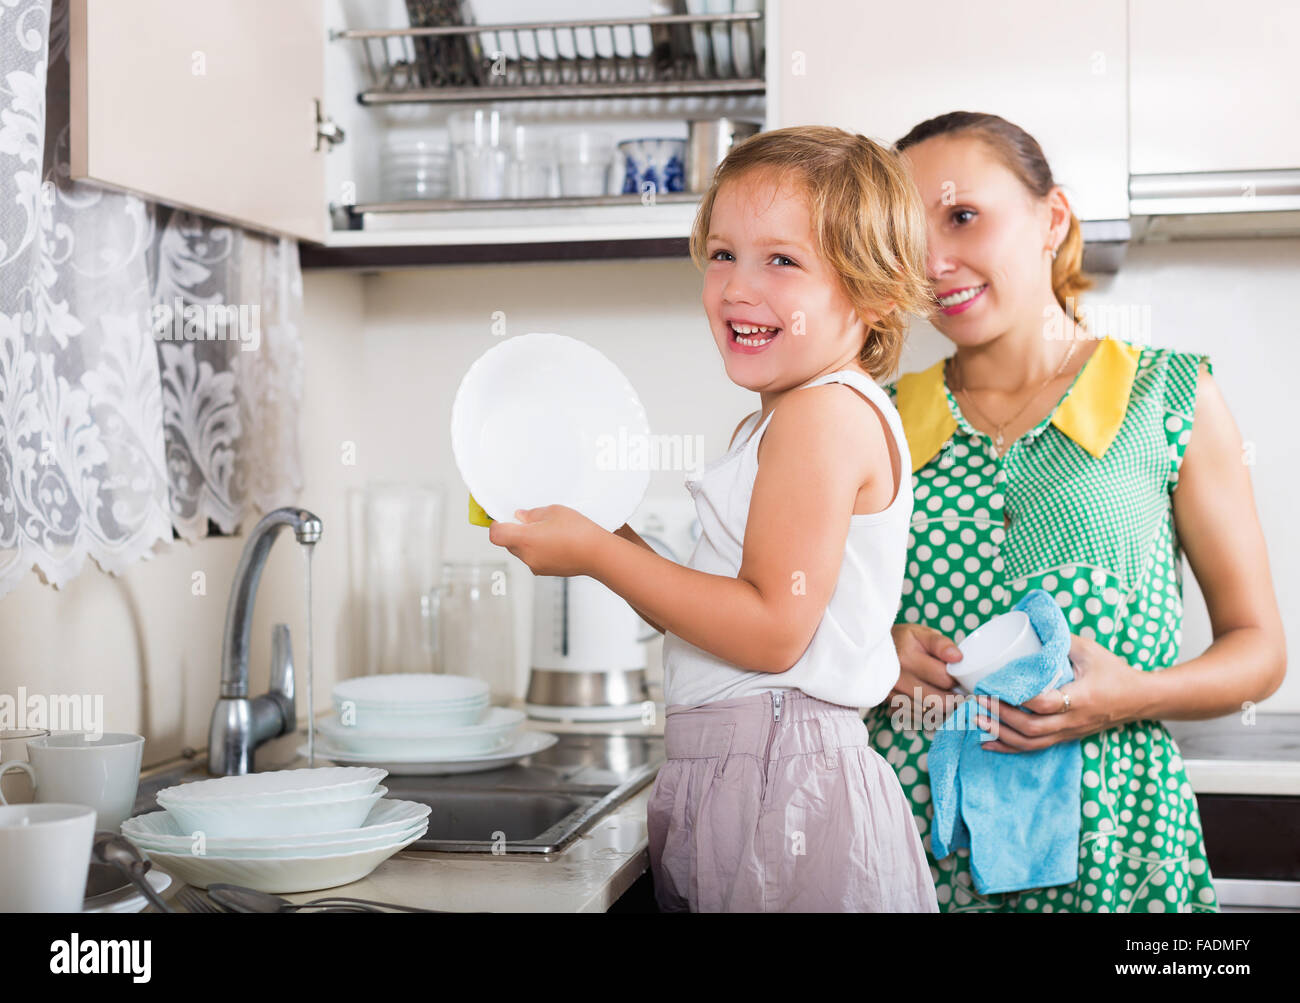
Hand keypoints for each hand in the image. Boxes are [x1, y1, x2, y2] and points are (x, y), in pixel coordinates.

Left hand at [487, 505, 605, 577]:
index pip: (496, 535)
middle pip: (508, 543)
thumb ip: (532, 515)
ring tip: (549, 531)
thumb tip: (521, 517)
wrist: (598, 554)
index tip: (504, 518)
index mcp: (524, 540)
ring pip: (522, 551)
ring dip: (528, 542)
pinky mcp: (546, 571)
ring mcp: (536, 566)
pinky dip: (538, 550)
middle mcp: (527, 556)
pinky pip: (534, 558)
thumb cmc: (578, 532)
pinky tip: (556, 542)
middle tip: (531, 521)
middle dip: (515, 532)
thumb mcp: (553, 511)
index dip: (497, 524)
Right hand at [888, 623, 965, 723]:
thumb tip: (958, 658)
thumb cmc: (903, 641)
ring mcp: (892, 695)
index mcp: (907, 658)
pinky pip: (918, 718)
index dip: (957, 678)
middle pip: (937, 701)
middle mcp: (897, 679)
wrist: (875, 650)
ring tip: (946, 695)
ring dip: (943, 709)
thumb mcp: (921, 633)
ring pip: (929, 714)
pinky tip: (933, 703)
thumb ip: (941, 644)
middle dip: (953, 698)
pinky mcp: (891, 706)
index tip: (959, 676)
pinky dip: (930, 714)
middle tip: (958, 690)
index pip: (943, 678)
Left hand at [977, 632, 1143, 752]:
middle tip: (978, 701)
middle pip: (1032, 728)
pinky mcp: (1066, 737)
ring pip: (1031, 743)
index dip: (1018, 698)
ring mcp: (1069, 732)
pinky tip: (987, 743)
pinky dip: (1009, 747)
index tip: (994, 685)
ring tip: (976, 719)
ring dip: (1001, 734)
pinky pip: (1036, 748)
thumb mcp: (1088, 649)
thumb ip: (1059, 639)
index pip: (1045, 703)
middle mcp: (1074, 721)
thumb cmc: (1114, 671)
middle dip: (1001, 717)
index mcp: (1081, 698)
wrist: (1139, 699)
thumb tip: (1027, 625)